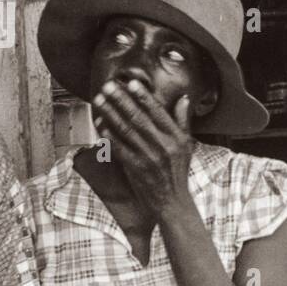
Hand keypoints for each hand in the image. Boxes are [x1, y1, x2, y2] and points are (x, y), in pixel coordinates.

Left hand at [91, 79, 192, 217]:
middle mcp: (163, 145)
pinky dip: (108, 135)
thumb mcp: (187, 145)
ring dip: (110, 113)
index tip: (131, 83)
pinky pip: (118, 148)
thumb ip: (183, 121)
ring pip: (125, 130)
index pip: (158, 112)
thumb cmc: (178, 172)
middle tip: (108, 86)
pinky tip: (99, 124)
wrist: (172, 202)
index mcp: (176, 138)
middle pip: (138, 117)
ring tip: (99, 100)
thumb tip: (183, 98)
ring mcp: (148, 157)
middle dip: (121, 100)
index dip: (143, 96)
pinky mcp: (135, 168)